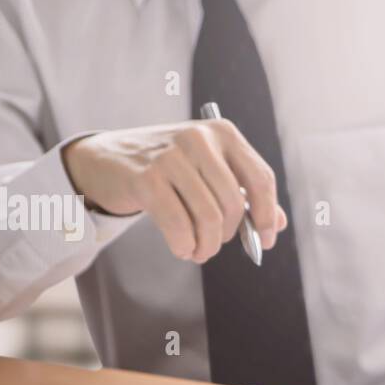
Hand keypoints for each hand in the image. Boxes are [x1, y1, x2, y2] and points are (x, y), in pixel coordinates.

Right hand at [61, 120, 287, 262]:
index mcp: (223, 133)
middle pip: (234, 204)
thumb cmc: (166, 168)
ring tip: (198, 251)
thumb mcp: (208, 170)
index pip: (261, 178)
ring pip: (209, 218)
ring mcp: (171, 156)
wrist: (107, 159)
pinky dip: (184, 245)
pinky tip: (182, 248)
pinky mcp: (146, 178)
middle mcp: (199, 139)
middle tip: (214, 245)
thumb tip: (277, 225)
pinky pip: (179, 226)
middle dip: (229, 236)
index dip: (267, 215)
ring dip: (206, 246)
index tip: (265, 240)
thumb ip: (244, 193)